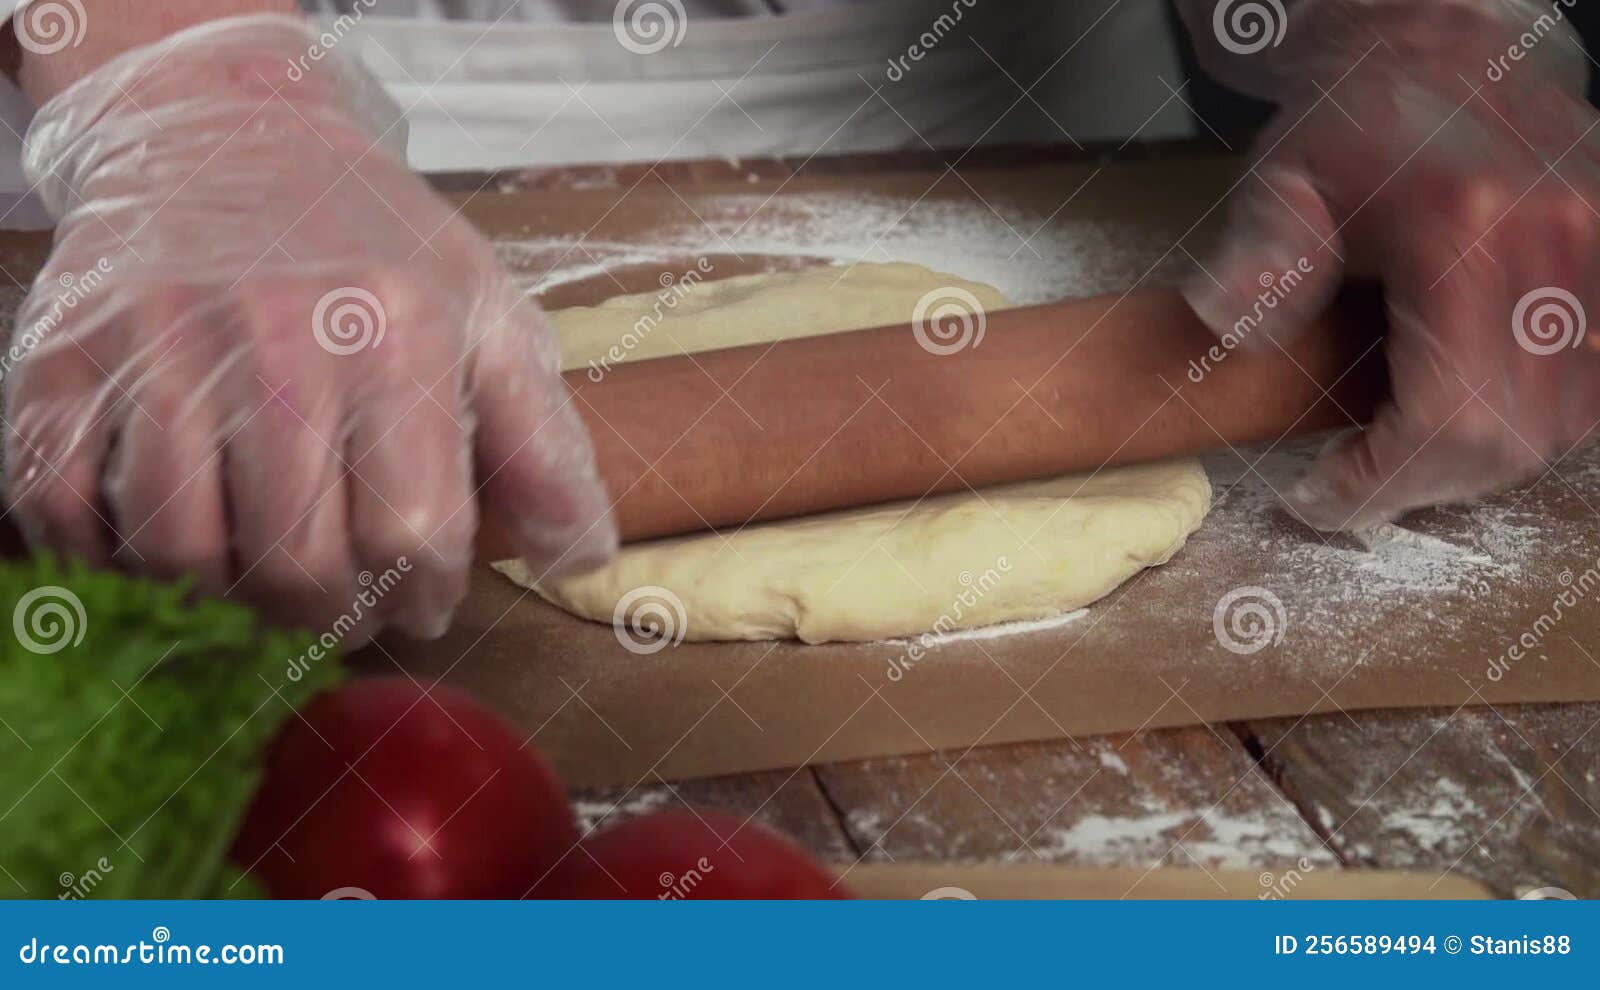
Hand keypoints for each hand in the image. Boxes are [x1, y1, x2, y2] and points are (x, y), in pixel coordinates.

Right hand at [3, 15, 616, 638]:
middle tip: (341, 610)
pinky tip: (160, 545)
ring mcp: (159, 344)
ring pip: (182, 551)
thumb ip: (541, 442)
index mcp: (398, 332)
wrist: (226, 134)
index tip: (421, 603)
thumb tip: (582, 558)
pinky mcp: (63, 354)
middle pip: (298, 560)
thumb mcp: (488, 317)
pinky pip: (63, 506)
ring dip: (225, 598)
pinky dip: (104, 556)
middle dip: (330, 616)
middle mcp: (277, 336)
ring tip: (261, 580)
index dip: (424, 596)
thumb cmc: (374, 245)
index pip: (416, 531)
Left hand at [1182, 0, 1599, 529]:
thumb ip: (1261, 256)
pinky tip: (1458, 415)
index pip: (1447, 417)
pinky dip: (1526, 425)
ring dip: (1474, 464)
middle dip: (1419, 487)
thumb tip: (1226, 320)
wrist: (1430, 48)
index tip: (1316, 499)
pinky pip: (1591, 387)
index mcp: (1469, 230)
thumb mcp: (1281, 180)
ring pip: (1561, 425)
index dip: (1380, 484)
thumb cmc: (1348, 118)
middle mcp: (1558, 245)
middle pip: (1509, 438)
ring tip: (1395, 455)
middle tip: (1348, 489)